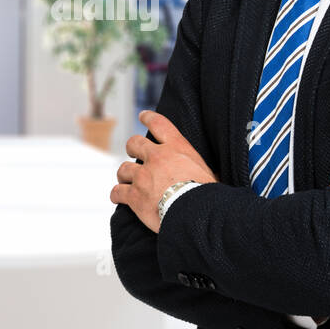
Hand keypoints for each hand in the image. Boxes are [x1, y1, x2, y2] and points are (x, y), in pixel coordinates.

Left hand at [111, 110, 215, 232]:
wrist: (196, 213)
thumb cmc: (207, 195)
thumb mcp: (209, 172)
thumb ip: (200, 169)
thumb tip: (213, 175)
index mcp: (177, 148)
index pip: (159, 124)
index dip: (148, 118)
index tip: (143, 116)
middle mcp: (157, 157)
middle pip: (134, 143)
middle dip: (132, 147)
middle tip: (132, 152)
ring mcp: (143, 176)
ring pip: (123, 169)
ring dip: (124, 175)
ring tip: (125, 180)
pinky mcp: (134, 196)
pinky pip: (117, 192)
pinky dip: (117, 195)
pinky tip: (118, 197)